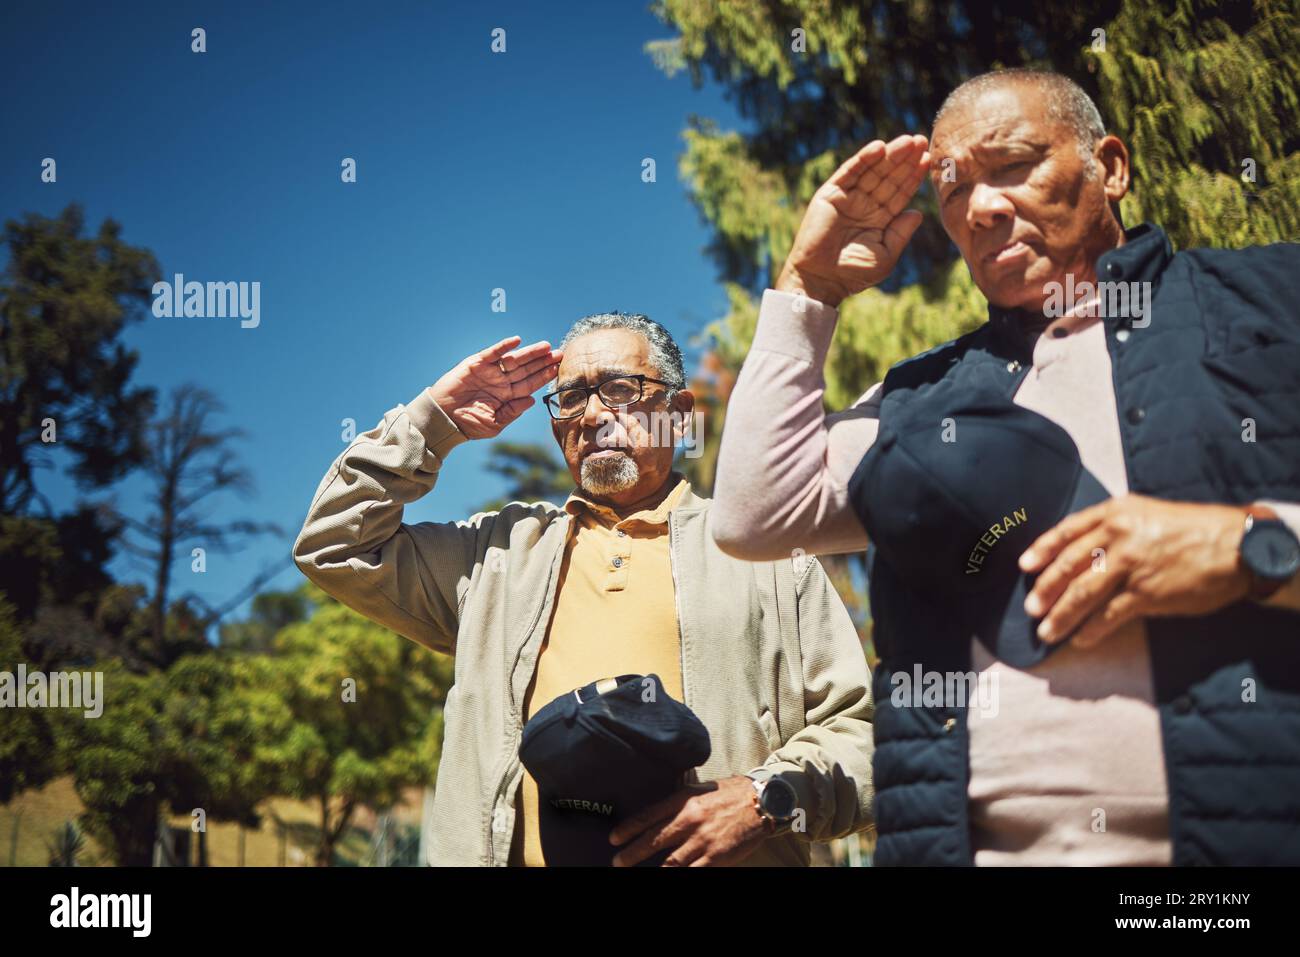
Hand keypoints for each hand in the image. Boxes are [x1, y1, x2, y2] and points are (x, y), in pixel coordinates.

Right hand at [428, 336, 561, 439]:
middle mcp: (501, 382)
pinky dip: (503, 347)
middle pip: (526, 369)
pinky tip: (517, 341)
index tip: (557, 368)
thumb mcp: (494, 424)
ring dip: (529, 353)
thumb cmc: (468, 425)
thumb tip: (532, 400)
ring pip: (514, 359)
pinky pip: (492, 353)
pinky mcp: (476, 364)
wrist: (443, 420)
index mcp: (507, 396)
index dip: (544, 376)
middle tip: (560, 353)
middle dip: (542, 362)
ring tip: (545, 347)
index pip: (530, 384)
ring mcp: (489, 372)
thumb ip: (512, 412)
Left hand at [608, 776, 768, 866]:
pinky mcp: (715, 857)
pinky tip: (669, 876)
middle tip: (617, 862)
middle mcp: (689, 820)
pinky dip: (678, 876)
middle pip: (653, 840)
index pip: (648, 815)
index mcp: (683, 800)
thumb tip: (655, 814)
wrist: (761, 802)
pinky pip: (691, 873)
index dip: (628, 828)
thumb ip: (677, 800)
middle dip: (631, 854)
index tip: (614, 838)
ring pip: (669, 863)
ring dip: (652, 872)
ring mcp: (702, 841)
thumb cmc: (729, 794)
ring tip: (637, 874)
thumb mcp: (699, 789)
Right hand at [777, 134, 930, 307]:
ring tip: (907, 141)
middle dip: (905, 160)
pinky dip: (863, 159)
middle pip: (889, 177)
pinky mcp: (831, 194)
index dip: (913, 176)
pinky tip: (879, 147)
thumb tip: (918, 213)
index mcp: (880, 219)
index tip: (928, 159)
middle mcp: (865, 205)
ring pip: (873, 171)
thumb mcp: (885, 255)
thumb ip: (901, 233)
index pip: (900, 192)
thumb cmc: (854, 273)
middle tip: (921, 140)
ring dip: (889, 154)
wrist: (821, 279)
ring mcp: (848, 198)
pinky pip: (849, 172)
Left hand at [1019, 495, 1250, 648]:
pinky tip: (1080, 639)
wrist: (1237, 546)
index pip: (1067, 531)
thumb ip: (1112, 528)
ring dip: (1060, 615)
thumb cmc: (1191, 531)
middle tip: (1030, 607)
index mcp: (1116, 513)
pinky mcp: (1146, 594)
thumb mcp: (1146, 515)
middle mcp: (1118, 536)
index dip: (1042, 550)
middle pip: (1068, 565)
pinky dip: (1091, 630)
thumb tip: (1078, 554)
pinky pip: (1109, 615)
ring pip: (1082, 593)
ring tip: (1046, 631)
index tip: (1024, 566)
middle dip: (1044, 589)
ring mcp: (1131, 566)